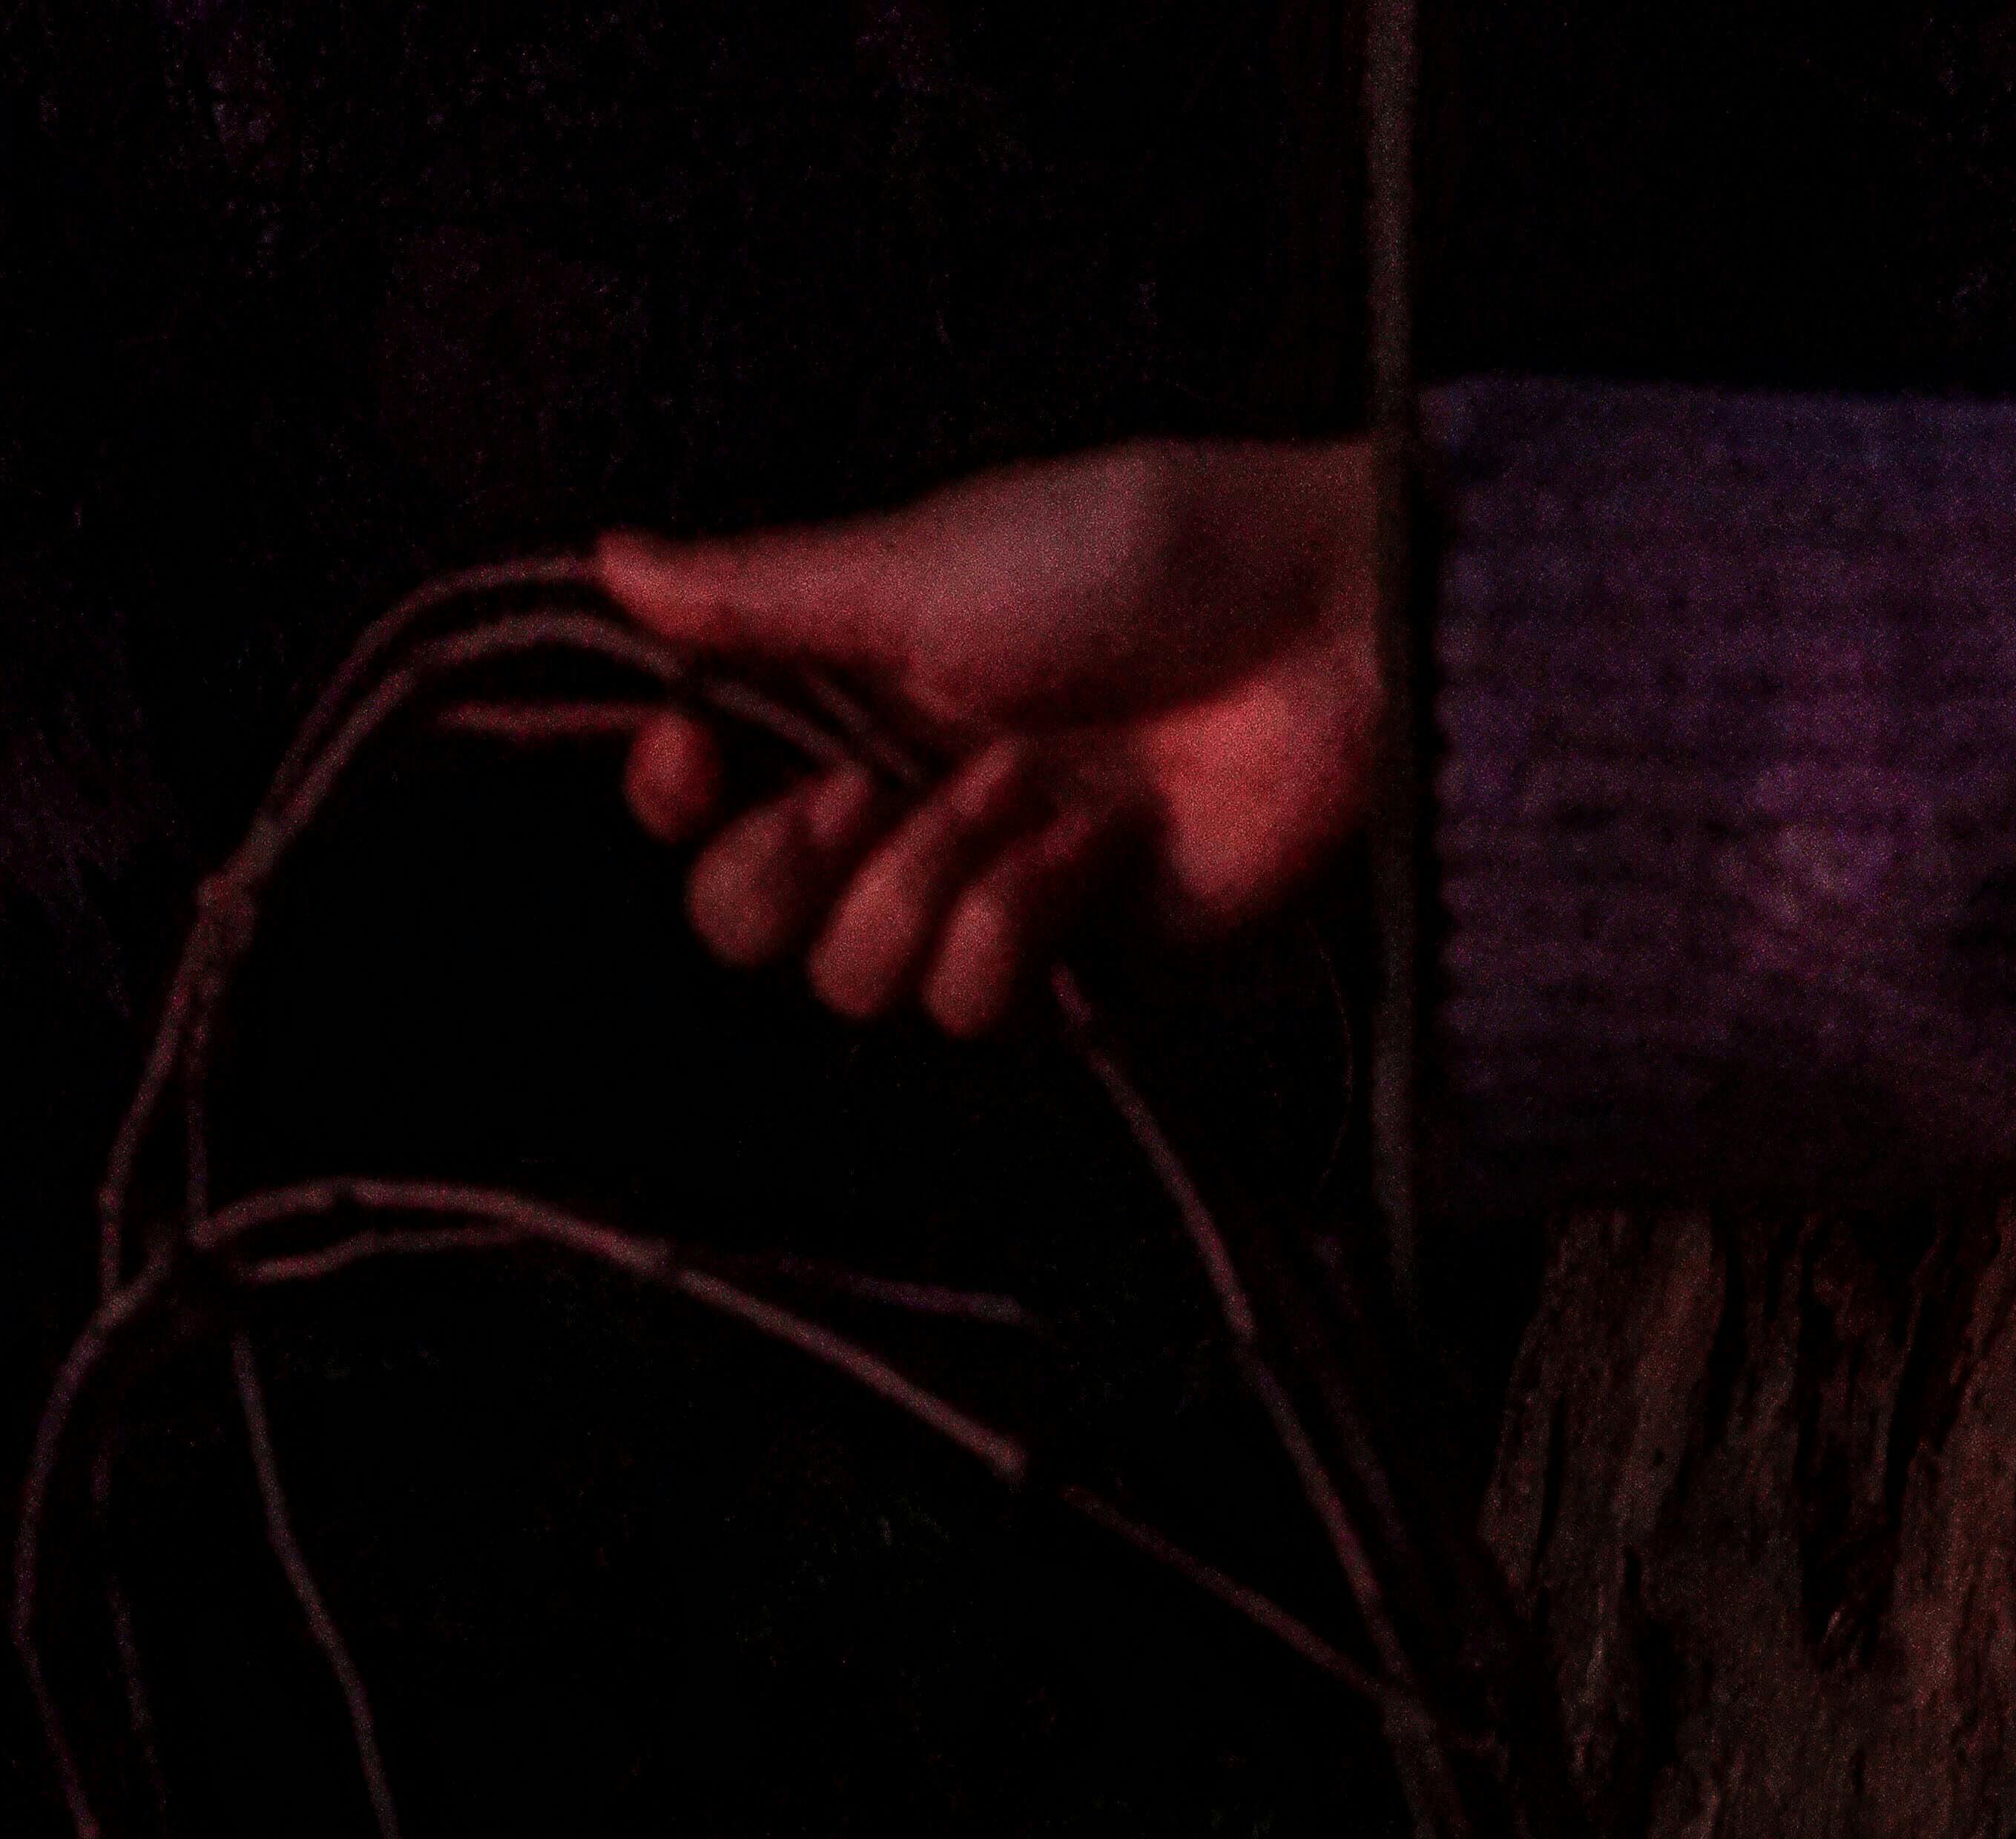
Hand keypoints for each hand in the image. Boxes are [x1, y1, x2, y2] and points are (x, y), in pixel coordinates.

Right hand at [595, 437, 1378, 1037]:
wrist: (1309, 643)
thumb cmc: (1130, 561)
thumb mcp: (917, 563)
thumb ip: (758, 593)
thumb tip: (609, 559)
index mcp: (843, 698)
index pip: (696, 807)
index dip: (674, 803)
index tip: (692, 753)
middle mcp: (894, 808)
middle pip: (746, 923)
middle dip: (788, 866)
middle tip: (868, 788)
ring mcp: (981, 897)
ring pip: (855, 980)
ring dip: (928, 881)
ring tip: (1026, 787)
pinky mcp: (1071, 968)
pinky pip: (973, 1006)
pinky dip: (1021, 922)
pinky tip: (1092, 846)